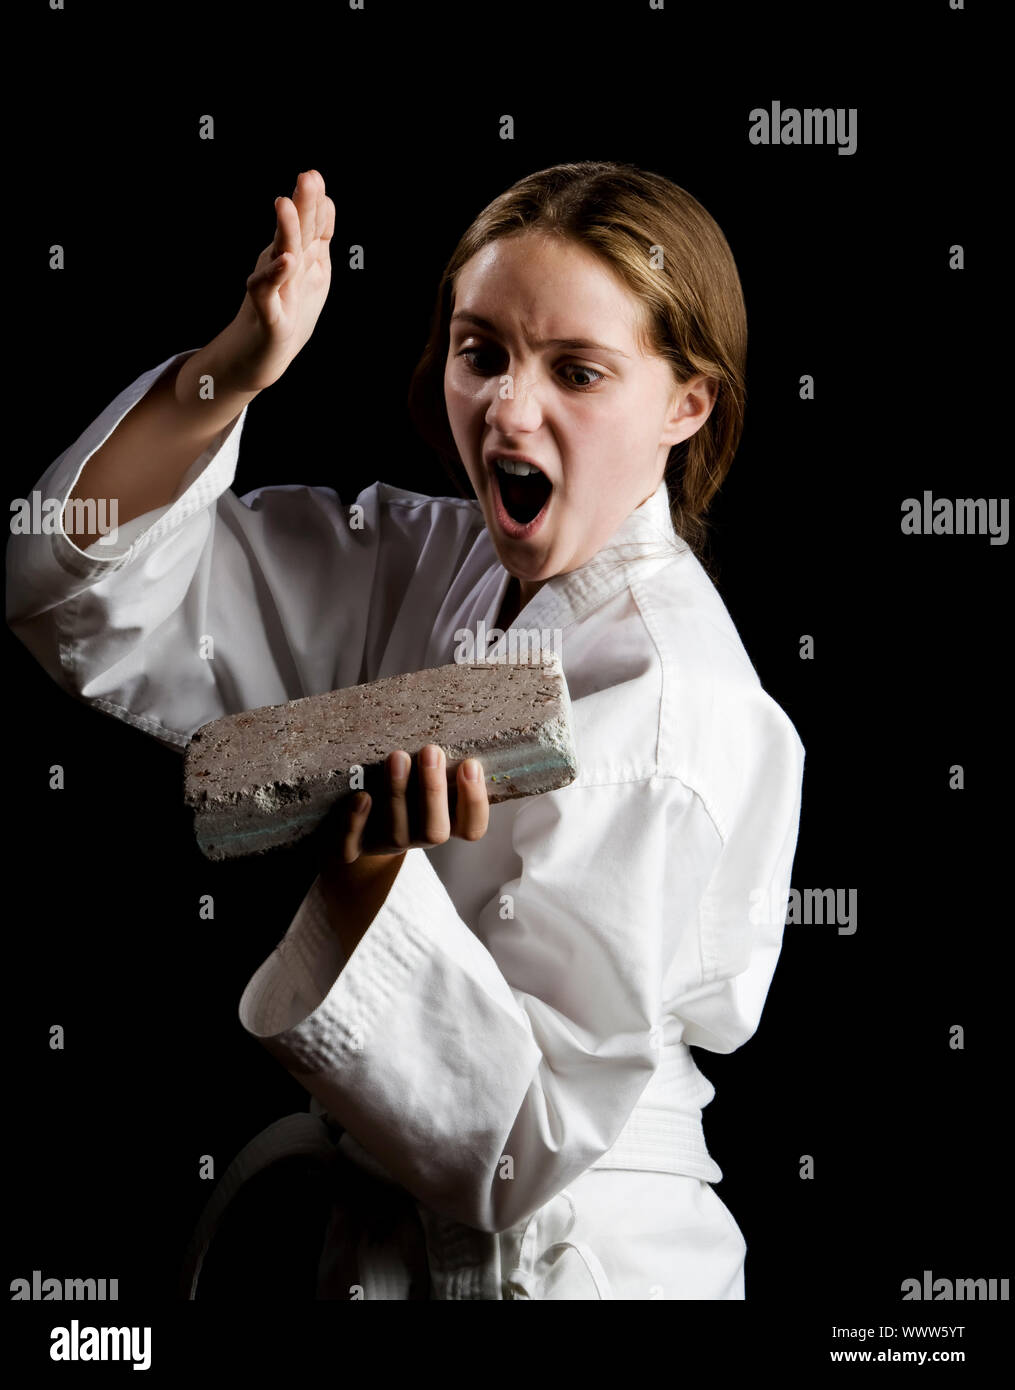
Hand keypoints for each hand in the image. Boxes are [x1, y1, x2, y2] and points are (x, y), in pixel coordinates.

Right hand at [220, 169, 335, 393]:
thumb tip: (327, 200)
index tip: (315, 177)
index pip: (310, 225)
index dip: (314, 203)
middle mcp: (283, 266)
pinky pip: (267, 291)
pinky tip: (286, 261)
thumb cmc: (289, 311)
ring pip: (279, 254)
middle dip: (302, 205)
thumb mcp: (313, 271)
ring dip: (285, 230)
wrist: (262, 355)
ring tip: (285, 204)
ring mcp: (275, 288)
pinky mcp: (268, 314)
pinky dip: (274, 275)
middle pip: (295, 231)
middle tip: (307, 176)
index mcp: (297, 255)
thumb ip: (320, 236)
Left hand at [318, 746, 489, 957]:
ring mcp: (385, 845)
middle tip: (431, 751)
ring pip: (397, 834)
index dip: (474, 801)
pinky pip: (352, 846)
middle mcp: (419, 838)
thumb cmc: (405, 787)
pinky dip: (356, 822)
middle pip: (435, 832)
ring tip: (397, 757)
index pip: (471, 828)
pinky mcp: (352, 848)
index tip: (470, 765)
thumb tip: (455, 729)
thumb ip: (442, 764)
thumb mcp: (427, 777)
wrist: (360, 820)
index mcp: (445, 823)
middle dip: (433, 791)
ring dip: (398, 794)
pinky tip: (362, 797)